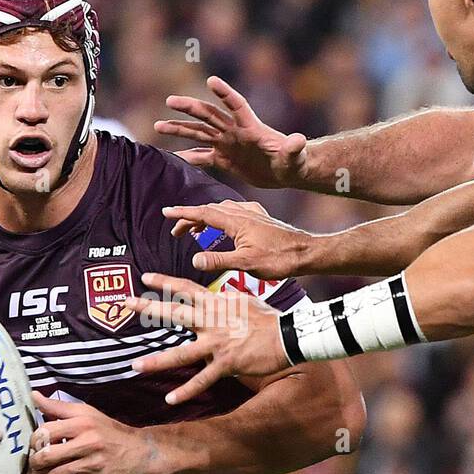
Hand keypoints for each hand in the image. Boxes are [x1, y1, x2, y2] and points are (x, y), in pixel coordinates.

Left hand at [28, 393, 161, 473]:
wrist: (143, 452)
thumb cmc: (110, 432)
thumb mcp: (87, 414)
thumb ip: (58, 407)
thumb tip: (33, 396)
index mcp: (83, 423)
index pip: (45, 431)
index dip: (33, 441)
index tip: (33, 446)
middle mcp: (88, 443)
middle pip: (47, 455)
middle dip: (33, 462)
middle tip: (31, 464)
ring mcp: (93, 465)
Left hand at [126, 274, 289, 404]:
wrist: (288, 335)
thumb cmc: (269, 319)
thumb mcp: (246, 302)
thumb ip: (227, 300)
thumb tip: (220, 295)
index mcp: (216, 304)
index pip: (185, 289)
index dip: (164, 282)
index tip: (145, 278)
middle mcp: (211, 321)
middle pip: (174, 313)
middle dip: (148, 309)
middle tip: (126, 304)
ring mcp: (217, 343)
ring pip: (181, 353)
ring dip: (157, 361)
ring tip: (136, 366)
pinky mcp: (226, 363)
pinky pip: (202, 380)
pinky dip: (186, 391)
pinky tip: (170, 399)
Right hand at [155, 76, 311, 188]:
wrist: (286, 171)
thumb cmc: (294, 162)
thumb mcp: (294, 156)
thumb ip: (294, 148)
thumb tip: (299, 140)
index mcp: (250, 127)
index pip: (236, 105)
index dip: (225, 93)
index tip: (212, 80)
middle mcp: (235, 131)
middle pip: (209, 115)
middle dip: (190, 108)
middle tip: (169, 101)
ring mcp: (227, 144)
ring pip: (199, 133)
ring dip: (179, 129)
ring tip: (158, 126)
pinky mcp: (224, 159)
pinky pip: (202, 156)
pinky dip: (187, 157)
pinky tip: (171, 157)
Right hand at [164, 199, 314, 279]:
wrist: (306, 253)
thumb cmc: (279, 259)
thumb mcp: (246, 263)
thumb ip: (219, 260)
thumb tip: (194, 259)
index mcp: (237, 221)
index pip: (203, 212)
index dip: (183, 213)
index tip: (166, 213)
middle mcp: (244, 213)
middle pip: (210, 210)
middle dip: (191, 218)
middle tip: (176, 231)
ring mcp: (253, 214)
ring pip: (222, 210)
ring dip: (206, 217)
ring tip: (195, 231)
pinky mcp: (261, 219)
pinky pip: (235, 212)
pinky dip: (221, 217)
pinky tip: (224, 227)